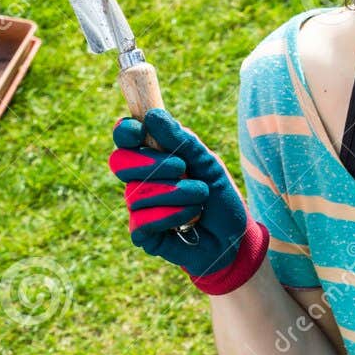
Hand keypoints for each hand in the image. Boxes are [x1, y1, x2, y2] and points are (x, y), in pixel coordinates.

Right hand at [108, 107, 268, 294]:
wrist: (234, 238)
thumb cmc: (219, 197)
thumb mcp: (208, 163)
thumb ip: (183, 140)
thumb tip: (152, 116)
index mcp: (152, 157)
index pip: (124, 139)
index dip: (125, 131)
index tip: (138, 130)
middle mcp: (140, 180)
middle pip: (120, 162)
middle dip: (151, 163)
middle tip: (181, 167)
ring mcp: (138, 208)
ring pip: (138, 192)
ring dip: (176, 193)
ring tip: (200, 197)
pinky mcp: (142, 235)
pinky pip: (142, 220)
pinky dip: (170, 215)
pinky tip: (190, 217)